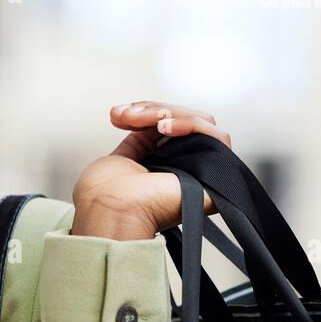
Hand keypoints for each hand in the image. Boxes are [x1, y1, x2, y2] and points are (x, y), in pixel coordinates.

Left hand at [71, 103, 231, 239]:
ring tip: (141, 119)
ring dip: (168, 113)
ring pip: (202, 123)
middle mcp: (185, 169)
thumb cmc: (104, 196)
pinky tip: (164, 127)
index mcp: (164, 168)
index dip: (146, 112)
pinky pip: (216, 136)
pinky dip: (189, 124)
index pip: (169, 125)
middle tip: (126, 116)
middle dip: (153, 110)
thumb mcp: (121, 159)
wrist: (111, 211)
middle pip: (186, 121)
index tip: (117, 115)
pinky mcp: (216, 174)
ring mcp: (202, 171)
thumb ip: (139, 142)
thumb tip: (145, 121)